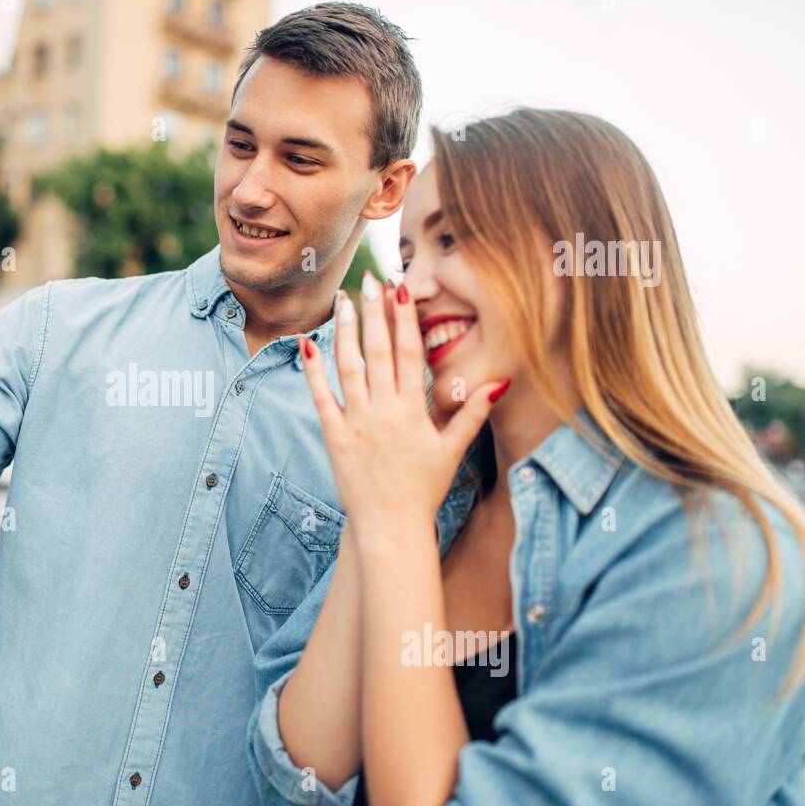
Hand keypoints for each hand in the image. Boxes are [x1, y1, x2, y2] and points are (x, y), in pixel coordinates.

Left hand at [299, 272, 506, 532]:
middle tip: (371, 279)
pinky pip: (322, 398)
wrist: (391, 526)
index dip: (406, 320)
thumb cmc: (424, 489)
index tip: (402, 290)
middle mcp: (386, 412)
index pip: (411, 354)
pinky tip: (306, 345)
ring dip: (345, 331)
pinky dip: (313, 372)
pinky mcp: (334, 437)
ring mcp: (358, 423)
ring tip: (343, 300)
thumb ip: (473, 414)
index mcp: (415, 411)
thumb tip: (499, 382)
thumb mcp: (452, 450)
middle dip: (375, 312)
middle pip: (380, 352)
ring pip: (350, 367)